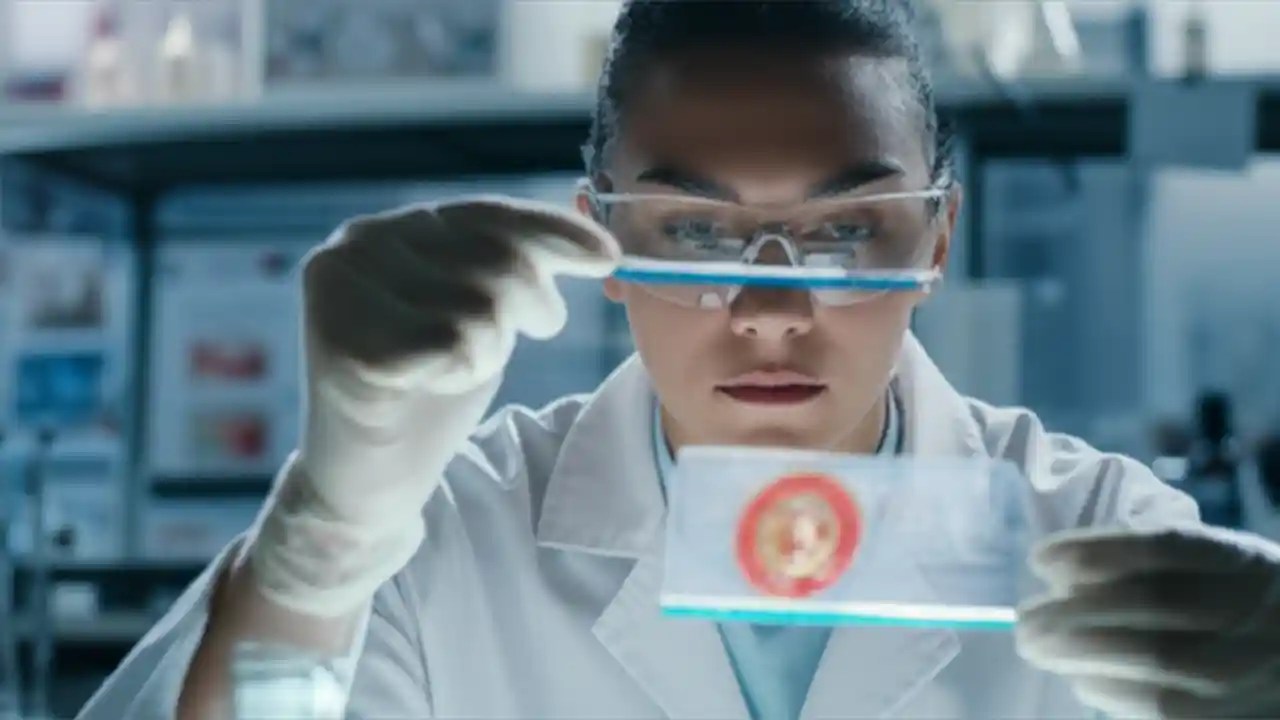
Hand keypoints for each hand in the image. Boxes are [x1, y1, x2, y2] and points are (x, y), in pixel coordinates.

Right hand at [249, 197, 618, 616]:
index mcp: (385, 231)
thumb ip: (512, 266)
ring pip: (481, 306)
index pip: (486, 216)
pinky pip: (453, 345)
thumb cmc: (426, 390)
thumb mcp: (477, 312)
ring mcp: (343, 294)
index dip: (555, 232)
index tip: (608, 255)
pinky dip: (460, 372)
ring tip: (454, 367)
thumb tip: (602, 241)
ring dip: (488, 349)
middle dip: (531, 304)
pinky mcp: (346, 345)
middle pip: (496, 260)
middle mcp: (354, 247)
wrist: (366, 479)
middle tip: (524, 334)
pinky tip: (429, 384)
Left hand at [1016, 525, 1279, 718]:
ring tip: (1037, 646)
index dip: (1094, 550)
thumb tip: (1060, 573)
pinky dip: (1112, 692)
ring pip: (1158, 658)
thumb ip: (1147, 560)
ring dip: (1081, 652)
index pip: (1163, 545)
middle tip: (1025, 617)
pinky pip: (1166, 708)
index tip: (1039, 558)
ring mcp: (1246, 663)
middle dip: (1075, 608)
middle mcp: (1248, 608)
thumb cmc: (1229, 599)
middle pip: (1152, 602)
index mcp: (1239, 559)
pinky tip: (1079, 680)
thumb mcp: (1209, 563)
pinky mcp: (1231, 713)